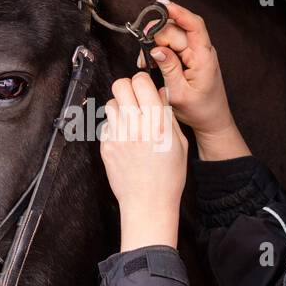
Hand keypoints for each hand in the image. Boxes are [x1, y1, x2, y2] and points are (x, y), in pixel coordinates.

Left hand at [99, 72, 188, 251]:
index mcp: (156, 123)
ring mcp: (117, 136)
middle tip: (134, 99)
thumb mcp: (179, 143)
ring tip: (130, 121)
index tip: (145, 89)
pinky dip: (115, 127)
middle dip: (128, 88)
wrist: (148, 203)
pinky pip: (106, 125)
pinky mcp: (106, 146)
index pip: (141, 82)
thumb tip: (160, 93)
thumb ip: (168, 115)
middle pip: (120, 85)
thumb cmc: (168, 177)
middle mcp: (135, 126)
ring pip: (110, 103)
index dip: (143, 82)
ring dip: (119, 107)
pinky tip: (125, 140)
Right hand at [142, 0, 249, 160]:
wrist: (211, 122)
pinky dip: (159, 50)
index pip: (194, 25)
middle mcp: (202, 51)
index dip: (178, 12)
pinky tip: (150, 62)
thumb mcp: (179, 94)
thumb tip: (156, 49)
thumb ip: (168, 69)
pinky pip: (172, 45)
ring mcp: (196, 54)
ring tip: (145, 61)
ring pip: (172, 36)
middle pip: (177, 30)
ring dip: (155, 43)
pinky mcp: (189, 58)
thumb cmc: (200, 111)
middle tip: (142, 54)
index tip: (161, 5)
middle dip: (156, 35)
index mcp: (204, 58)